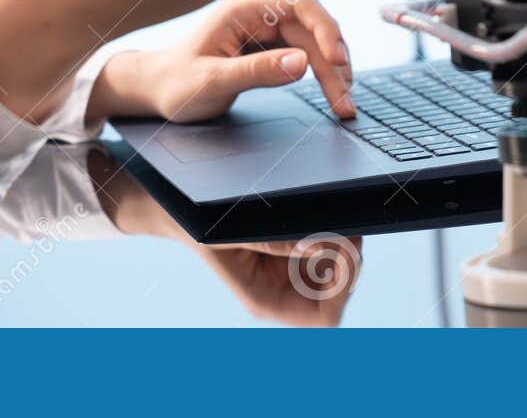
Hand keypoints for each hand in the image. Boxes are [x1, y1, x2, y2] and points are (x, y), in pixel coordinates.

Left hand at [86, 0, 355, 121]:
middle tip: (344, 101)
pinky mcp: (269, 50)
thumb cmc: (174, 83)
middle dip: (333, 63)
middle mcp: (258, 14)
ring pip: (313, 45)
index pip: (299, 2)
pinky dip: (321, 76)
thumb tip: (303, 64)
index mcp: (242, 9)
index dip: (325, 26)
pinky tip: (332, 93)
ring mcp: (265, 31)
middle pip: (313, 28)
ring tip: (343, 105)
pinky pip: (305, 57)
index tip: (336, 59)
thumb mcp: (212, 82)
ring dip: (333, 73)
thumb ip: (257, 72)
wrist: (154, 90)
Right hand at [88, 147, 360, 326]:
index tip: (341, 251)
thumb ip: (274, 241)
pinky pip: (326, 251)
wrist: (177, 209)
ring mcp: (288, 273)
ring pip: (337, 272)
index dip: (341, 290)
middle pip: (338, 294)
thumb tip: (317, 244)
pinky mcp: (290, 252)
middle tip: (349, 229)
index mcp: (266, 301)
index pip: (323, 318)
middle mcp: (282, 293)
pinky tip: (326, 218)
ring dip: (342, 247)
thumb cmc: (196, 226)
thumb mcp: (231, 232)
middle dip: (348, 264)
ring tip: (338, 220)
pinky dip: (332, 235)